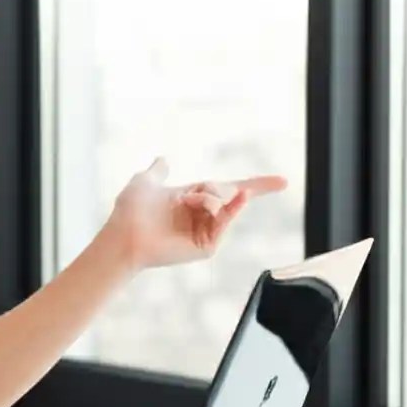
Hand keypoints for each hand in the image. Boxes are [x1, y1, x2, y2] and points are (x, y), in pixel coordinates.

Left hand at [102, 157, 288, 269]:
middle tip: (186, 196)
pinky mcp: (207, 247)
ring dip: (207, 197)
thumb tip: (162, 159)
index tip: (283, 182)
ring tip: (184, 203)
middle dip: (212, 188)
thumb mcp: (145, 182)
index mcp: (192, 199)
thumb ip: (157, 171)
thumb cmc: (129, 210)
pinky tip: (204, 204)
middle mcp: (202, 216)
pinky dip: (218, 209)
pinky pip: (224, 221)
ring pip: (226, 203)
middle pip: (229, 191)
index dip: (257, 185)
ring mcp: (206, 232)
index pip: (231, 189)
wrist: (124, 234)